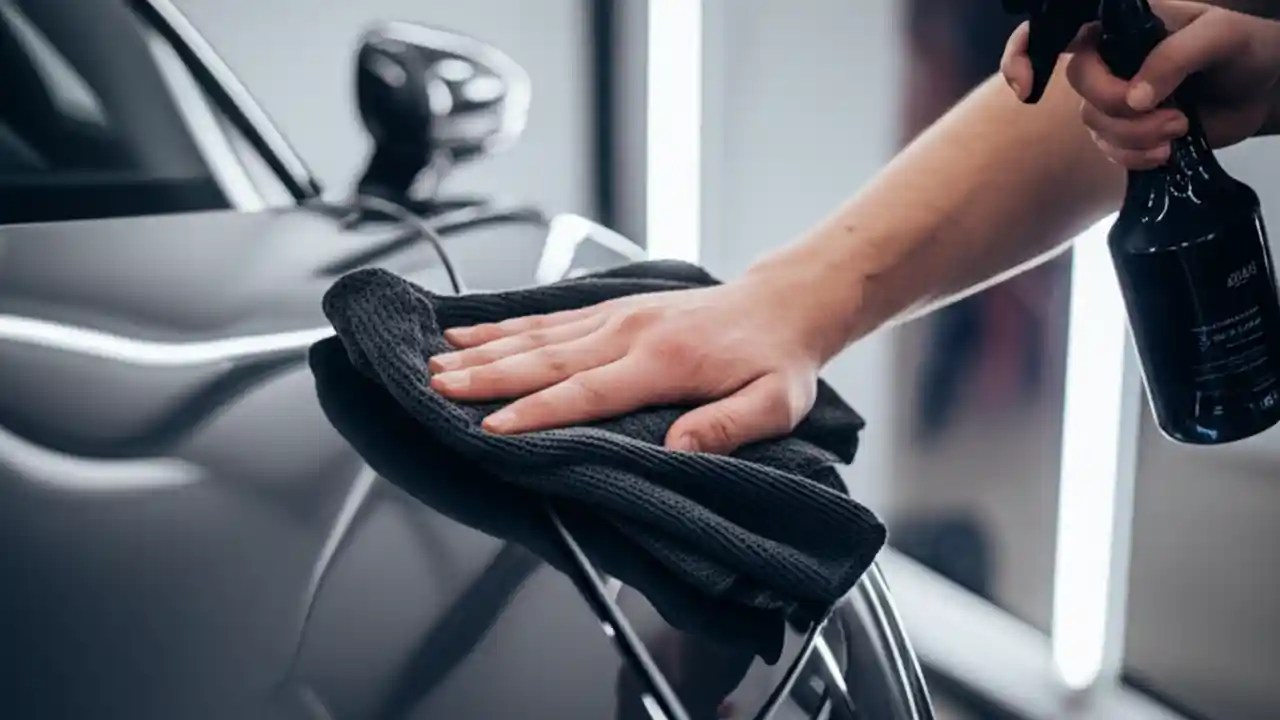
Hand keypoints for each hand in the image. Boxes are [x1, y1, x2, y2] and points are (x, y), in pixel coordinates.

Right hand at [428, 267, 854, 454]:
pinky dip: (504, 325)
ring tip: (436, 362)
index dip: (537, 411)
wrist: (779, 305)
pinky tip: (469, 331)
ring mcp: (616, 317)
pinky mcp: (610, 310)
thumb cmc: (774, 362)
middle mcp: (630, 333)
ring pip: (538, 335)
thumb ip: (728, 426)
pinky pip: (547, 317)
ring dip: (483, 350)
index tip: (493, 427)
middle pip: (546, 358)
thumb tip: (679, 447)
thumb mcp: (773, 404)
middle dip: (487, 376)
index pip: (588, 392)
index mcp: (663, 361)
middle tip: (437, 389)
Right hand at [1001, 2, 1279, 169]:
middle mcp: (1111, 60)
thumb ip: (1175, 57)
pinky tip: (1168, 152)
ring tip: (1181, 126)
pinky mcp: (1129, 134)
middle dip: (1118, 107)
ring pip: (1095, 125)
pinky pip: (1111, 152)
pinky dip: (1136, 157)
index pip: (1054, 30)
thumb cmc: (1244, 48)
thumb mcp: (1221, 37)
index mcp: (1121, 26)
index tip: (1027, 87)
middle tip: (1168, 111)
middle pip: (1079, 86)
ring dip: (1137, 135)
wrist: (1262, 89)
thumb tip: (1136, 98)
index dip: (1023, 55)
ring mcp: (1117, 99)